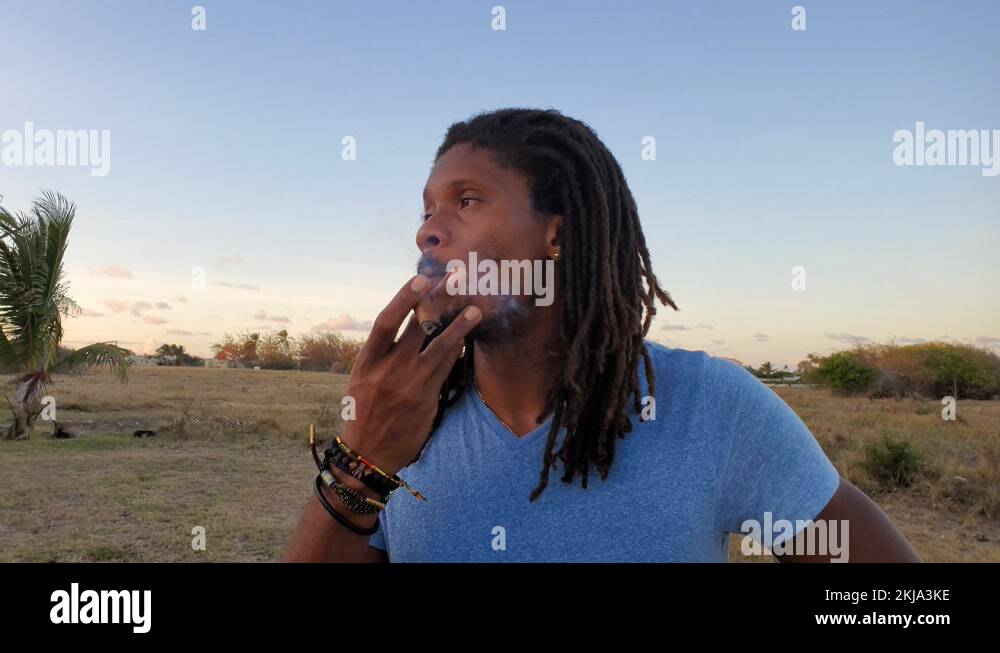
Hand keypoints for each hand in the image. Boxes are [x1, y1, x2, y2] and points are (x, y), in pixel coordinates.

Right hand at [339, 274, 480, 475]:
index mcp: (367, 361)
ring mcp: (410, 386)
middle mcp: (388, 370)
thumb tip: (406, 323)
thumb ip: (382, 354)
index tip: (420, 279)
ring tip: (476, 309)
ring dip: (460, 326)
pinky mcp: (426, 401)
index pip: (386, 322)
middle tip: (456, 279)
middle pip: (418, 328)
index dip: (403, 298)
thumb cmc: (363, 412)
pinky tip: (467, 338)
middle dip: (438, 301)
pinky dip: (456, 352)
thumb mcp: (362, 379)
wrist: (368, 455)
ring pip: (440, 348)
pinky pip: (446, 370)